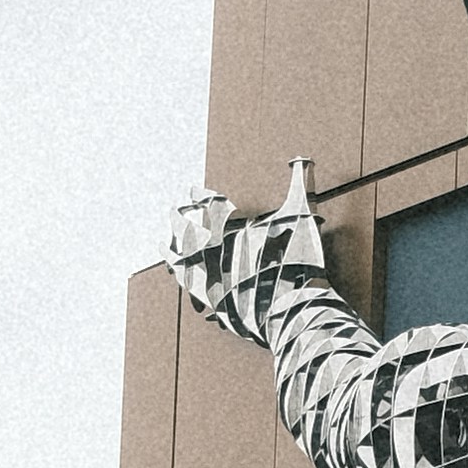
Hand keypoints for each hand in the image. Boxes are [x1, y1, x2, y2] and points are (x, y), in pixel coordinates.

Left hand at [168, 159, 330, 325]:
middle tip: (173, 208)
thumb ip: (301, 184)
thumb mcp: (303, 217)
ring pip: (179, 252)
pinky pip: (184, 278)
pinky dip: (175, 267)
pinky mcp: (209, 296)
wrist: (294, 309)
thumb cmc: (299, 261)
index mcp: (231, 226)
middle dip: (179, 215)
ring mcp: (208, 273)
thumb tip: (302, 158)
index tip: (191, 190)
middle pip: (187, 226)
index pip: (209, 204)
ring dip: (172, 241)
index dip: (199, 195)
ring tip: (165, 235)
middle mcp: (213, 247)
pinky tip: (170, 263)